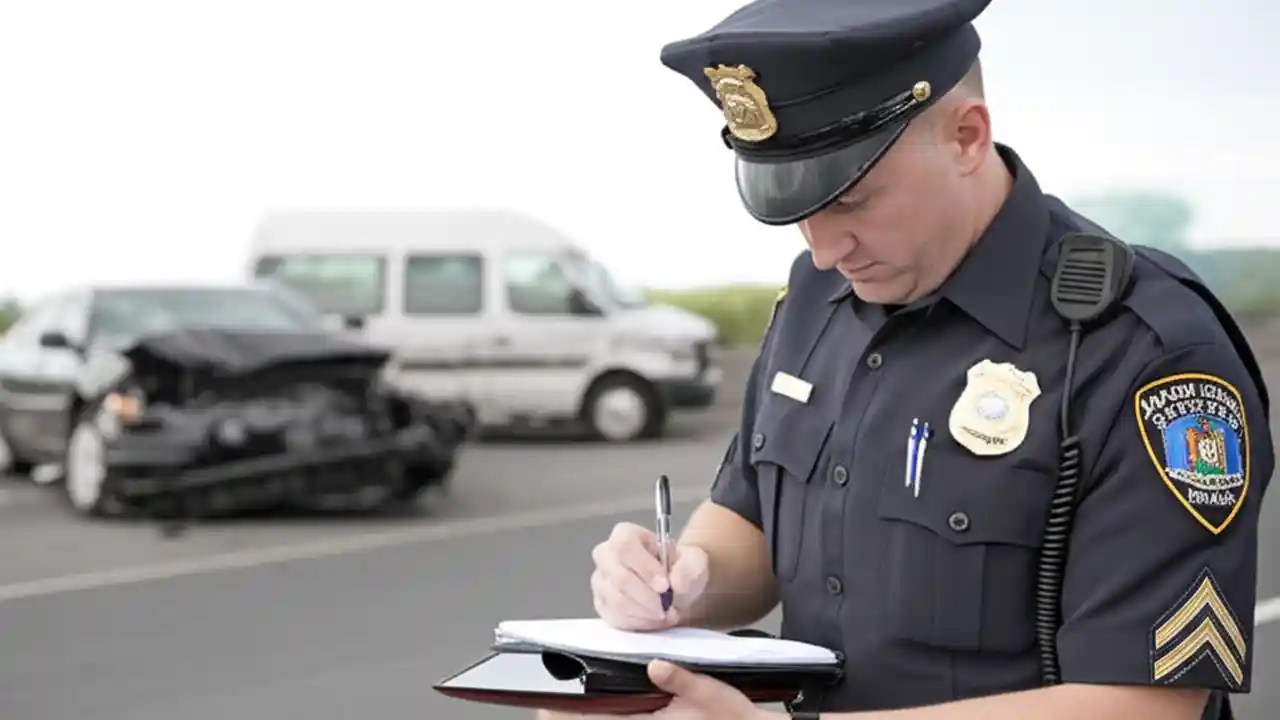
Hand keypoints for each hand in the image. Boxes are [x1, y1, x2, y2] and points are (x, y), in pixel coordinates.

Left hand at [532, 660, 775, 719]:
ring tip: (564, 707)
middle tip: (547, 707)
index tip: (546, 707)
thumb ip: (681, 680)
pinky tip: (604, 705)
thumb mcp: (711, 694)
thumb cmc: (735, 719)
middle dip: (573, 717)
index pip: (601, 718)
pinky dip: (610, 715)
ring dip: (591, 716)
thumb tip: (656, 665)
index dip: (570, 715)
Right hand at [591, 522, 709, 630]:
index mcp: (625, 534)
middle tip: (667, 607)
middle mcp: (605, 554)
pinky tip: (654, 619)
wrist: (674, 588)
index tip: (665, 585)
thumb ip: (689, 567)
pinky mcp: (601, 604)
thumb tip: (676, 582)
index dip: (645, 568)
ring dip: (646, 613)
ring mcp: (600, 581)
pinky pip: (616, 618)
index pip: (625, 547)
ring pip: (617, 601)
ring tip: (666, 614)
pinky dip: (639, 623)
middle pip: (619, 577)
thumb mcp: (695, 562)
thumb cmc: (679, 568)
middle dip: (647, 597)